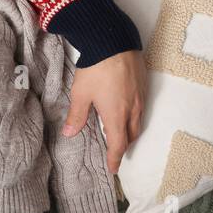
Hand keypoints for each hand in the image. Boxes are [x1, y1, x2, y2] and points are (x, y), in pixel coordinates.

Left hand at [65, 50, 146, 173]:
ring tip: (119, 134)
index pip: (118, 144)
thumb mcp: (81, 93)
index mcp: (117, 115)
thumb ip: (76, 115)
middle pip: (130, 135)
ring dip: (129, 132)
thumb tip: (70, 134)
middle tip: (114, 152)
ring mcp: (140, 98)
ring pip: (138, 123)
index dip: (115, 159)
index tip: (112, 169)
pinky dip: (133, 118)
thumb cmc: (96, 69)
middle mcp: (132, 110)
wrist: (115, 43)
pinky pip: (141, 110)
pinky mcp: (143, 86)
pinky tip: (125, 112)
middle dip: (122, 146)